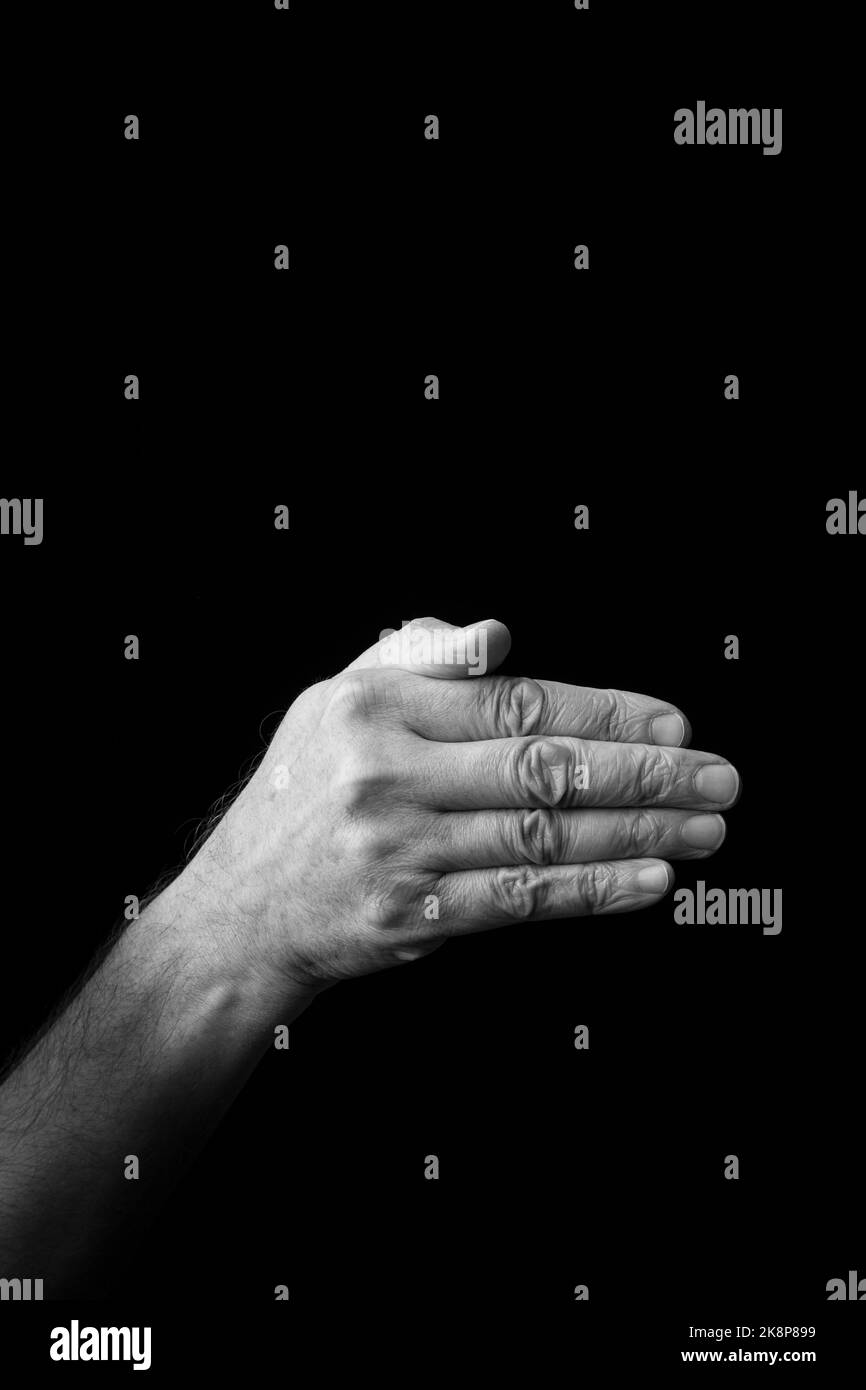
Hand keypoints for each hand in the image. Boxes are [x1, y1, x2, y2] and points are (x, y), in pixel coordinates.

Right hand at [177, 618, 738, 992]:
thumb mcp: (334, 697)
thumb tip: (497, 638)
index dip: (604, 712)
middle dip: (644, 773)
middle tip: (718, 777)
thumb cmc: (302, 790)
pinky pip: (519, 900)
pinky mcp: (412, 918)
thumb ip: (417, 655)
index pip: (513, 702)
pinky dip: (592, 890)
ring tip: (706, 827)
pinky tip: (650, 879)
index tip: (674, 721)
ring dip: (638, 832)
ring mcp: (400, 851)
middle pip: (542, 769)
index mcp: (375, 708)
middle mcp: (387, 776)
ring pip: (542, 836)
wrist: (241, 907)